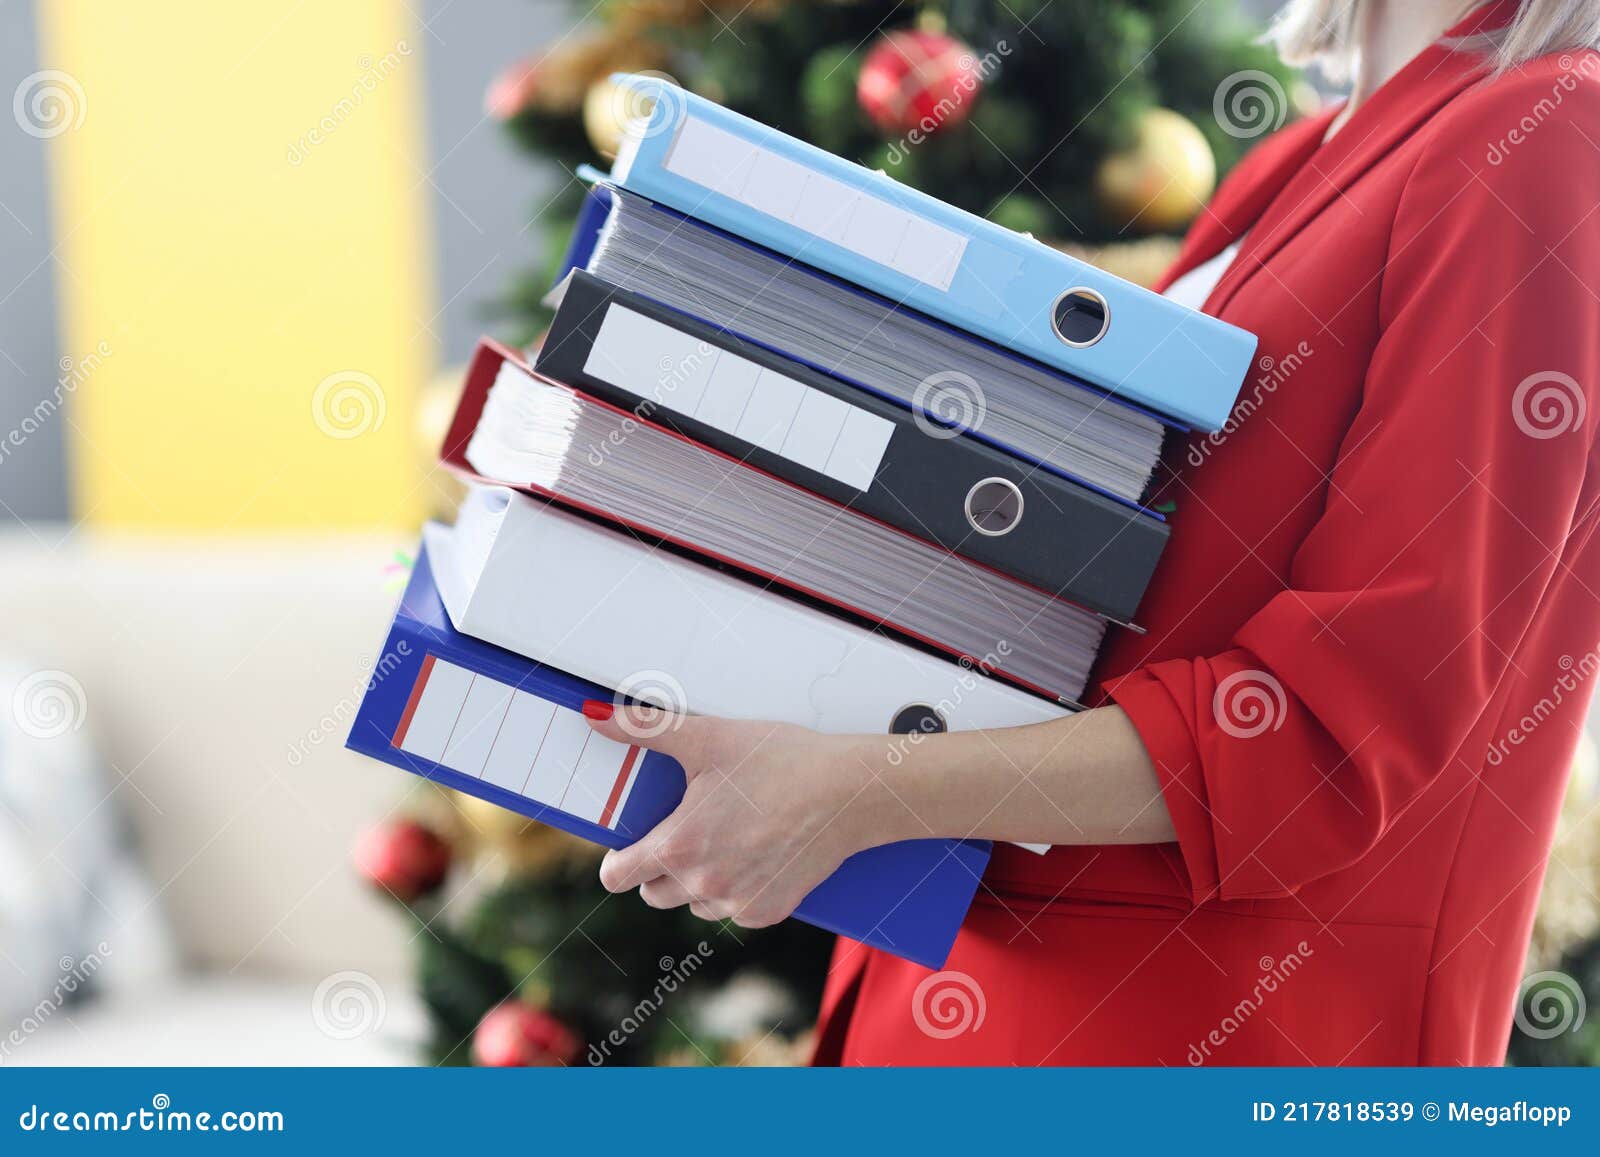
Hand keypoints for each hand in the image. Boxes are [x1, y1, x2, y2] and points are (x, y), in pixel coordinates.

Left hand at [582, 702, 880, 927]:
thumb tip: (593, 715)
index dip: (618, 859)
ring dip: (697, 880)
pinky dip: (736, 888)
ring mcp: (737, 902)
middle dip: (660, 866)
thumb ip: (645, 728)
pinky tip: (756, 852)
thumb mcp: (708, 737)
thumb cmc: (780, 759)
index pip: (616, 876)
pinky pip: (732, 909)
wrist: (849, 793)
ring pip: (692, 903)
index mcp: (679, 845)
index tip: (632, 843)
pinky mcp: (768, 912)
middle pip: (652, 893)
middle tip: (689, 827)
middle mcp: (703, 883)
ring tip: (727, 836)